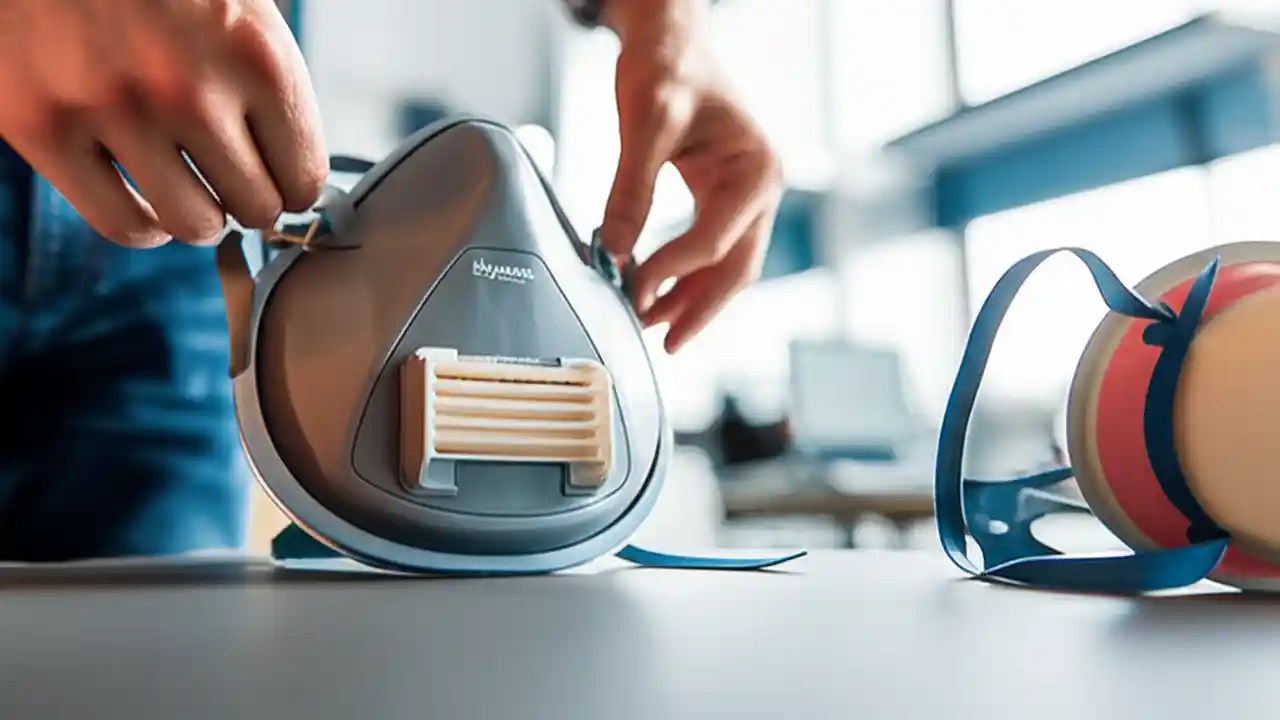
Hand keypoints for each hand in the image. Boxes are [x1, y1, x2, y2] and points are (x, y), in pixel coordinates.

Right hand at [0, 0, 326, 247]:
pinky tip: (145, 201)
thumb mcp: (238, 4)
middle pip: (256, 206)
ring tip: (189, 189)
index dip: (292, 184)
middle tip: (229, 179)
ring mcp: (113, 110)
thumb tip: (293, 173)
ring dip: (199, 217)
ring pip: (194, 225)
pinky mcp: (42, 127)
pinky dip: (143, 225)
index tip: (278, 179)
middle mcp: (190, 87)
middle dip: (249, 199)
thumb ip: (263, 81)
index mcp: (255, 53)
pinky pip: (121, 224)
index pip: (306, 175)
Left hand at [599, 0, 782, 352]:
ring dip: (692, 299)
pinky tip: (658, 292)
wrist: (671, 39)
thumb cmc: (668, 66)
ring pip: (727, 266)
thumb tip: (613, 250)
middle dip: (698, 308)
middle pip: (736, 268)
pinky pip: (712, 249)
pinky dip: (687, 275)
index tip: (631, 288)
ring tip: (653, 325)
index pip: (714, 239)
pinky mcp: (725, 198)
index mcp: (756, 169)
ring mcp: (748, 195)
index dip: (673, 271)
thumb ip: (631, 188)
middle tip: (665, 344)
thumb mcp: (646, 122)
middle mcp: (762, 187)